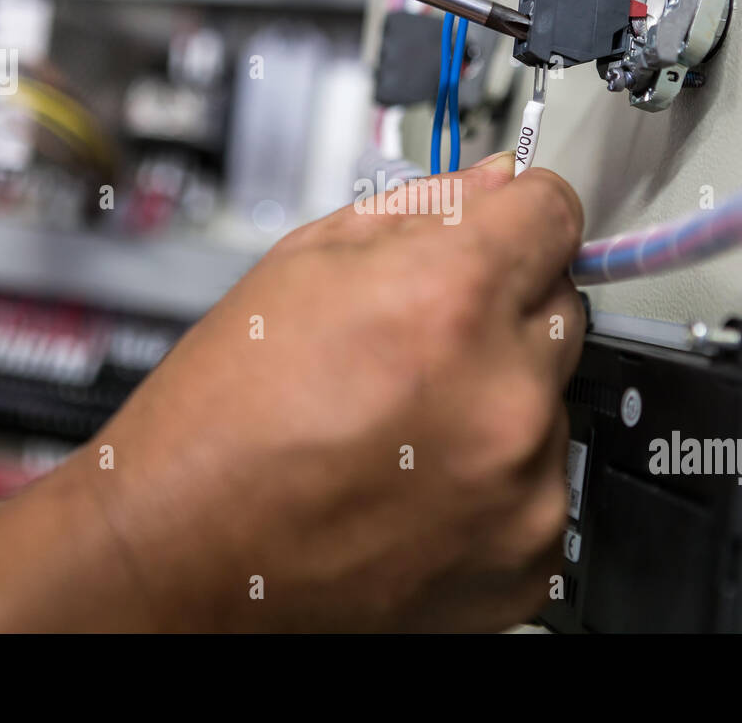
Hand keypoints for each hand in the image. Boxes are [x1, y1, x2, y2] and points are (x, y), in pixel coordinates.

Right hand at [81, 153, 585, 630]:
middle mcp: (504, 395)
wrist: (182, 552)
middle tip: (419, 348)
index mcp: (450, 299)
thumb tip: (497, 184)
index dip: (521, 214)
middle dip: (501, 313)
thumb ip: (422, 210)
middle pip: (559, 305)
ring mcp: (522, 487)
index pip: (555, 211)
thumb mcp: (301, 266)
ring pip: (551, 400)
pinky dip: (496, 480)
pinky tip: (419, 482)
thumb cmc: (220, 421)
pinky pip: (542, 484)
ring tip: (405, 426)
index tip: (508, 232)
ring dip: (497, 400)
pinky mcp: (525, 557)